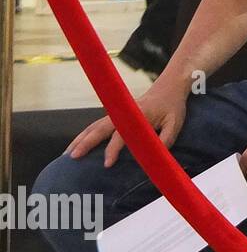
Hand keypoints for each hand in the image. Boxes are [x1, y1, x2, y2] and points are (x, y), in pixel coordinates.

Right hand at [66, 81, 187, 166]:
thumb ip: (166, 138)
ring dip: (80, 139)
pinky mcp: (115, 116)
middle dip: (85, 143)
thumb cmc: (172, 107)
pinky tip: (76, 145)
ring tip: (67, 155)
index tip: (106, 164)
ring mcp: (117, 114)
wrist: (169, 88)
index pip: (122, 135)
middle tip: (73, 157)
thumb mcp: (175, 123)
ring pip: (93, 127)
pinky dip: (84, 135)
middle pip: (99, 129)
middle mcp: (123, 113)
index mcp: (137, 116)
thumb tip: (156, 155)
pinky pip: (96, 126)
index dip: (113, 149)